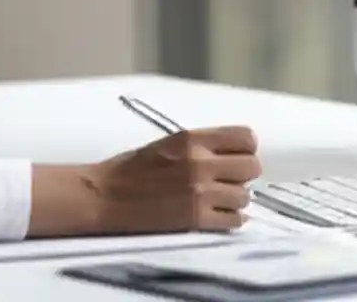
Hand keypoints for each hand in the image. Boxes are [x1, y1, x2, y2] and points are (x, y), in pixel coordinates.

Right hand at [87, 127, 261, 233]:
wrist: (104, 197)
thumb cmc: (130, 170)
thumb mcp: (167, 145)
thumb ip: (200, 147)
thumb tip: (232, 157)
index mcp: (191, 139)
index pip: (245, 137)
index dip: (245, 149)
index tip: (235, 157)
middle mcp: (201, 163)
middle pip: (252, 166)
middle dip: (242, 175)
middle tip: (227, 182)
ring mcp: (201, 192)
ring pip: (245, 196)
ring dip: (234, 200)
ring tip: (216, 202)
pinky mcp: (197, 219)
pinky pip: (235, 220)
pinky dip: (228, 220)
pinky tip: (215, 217)